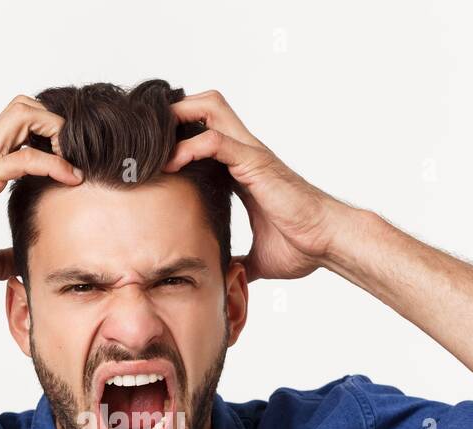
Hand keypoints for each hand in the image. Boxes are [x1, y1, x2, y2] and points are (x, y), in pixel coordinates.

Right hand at [0, 95, 83, 285]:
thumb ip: (2, 257)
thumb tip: (19, 266)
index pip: (19, 129)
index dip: (48, 138)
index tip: (69, 166)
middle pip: (22, 107)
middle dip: (54, 123)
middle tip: (73, 158)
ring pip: (23, 115)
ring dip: (55, 132)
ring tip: (72, 164)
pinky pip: (26, 158)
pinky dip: (54, 164)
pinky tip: (70, 180)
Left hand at [163, 90, 342, 280]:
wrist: (327, 244)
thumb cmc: (302, 247)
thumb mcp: (258, 258)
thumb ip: (238, 262)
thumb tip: (225, 278)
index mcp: (242, 171)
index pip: (204, 135)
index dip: (177, 136)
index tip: (148, 155)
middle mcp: (245, 154)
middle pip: (205, 106)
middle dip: (173, 112)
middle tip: (145, 137)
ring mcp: (251, 154)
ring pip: (209, 108)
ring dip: (178, 118)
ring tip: (152, 144)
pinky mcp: (255, 163)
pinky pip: (216, 141)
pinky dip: (189, 146)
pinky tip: (171, 163)